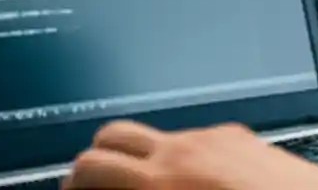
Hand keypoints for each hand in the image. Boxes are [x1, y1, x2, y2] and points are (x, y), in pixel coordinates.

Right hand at [63, 121, 317, 188]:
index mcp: (162, 182)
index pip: (89, 165)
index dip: (72, 183)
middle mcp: (186, 151)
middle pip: (112, 133)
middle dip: (98, 159)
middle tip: (100, 187)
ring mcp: (217, 138)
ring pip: (157, 133)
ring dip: (142, 155)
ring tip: (149, 185)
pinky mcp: (245, 137)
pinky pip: (198, 136)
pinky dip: (184, 154)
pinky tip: (198, 183)